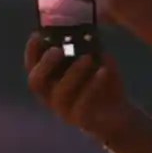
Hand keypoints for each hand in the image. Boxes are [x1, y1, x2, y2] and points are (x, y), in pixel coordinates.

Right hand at [24, 32, 138, 144]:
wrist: (119, 116)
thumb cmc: (102, 85)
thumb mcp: (95, 63)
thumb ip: (88, 49)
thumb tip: (86, 32)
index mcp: (50, 81)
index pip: (32, 67)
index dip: (31, 51)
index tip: (37, 35)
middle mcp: (51, 97)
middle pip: (36, 82)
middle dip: (45, 64)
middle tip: (58, 49)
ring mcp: (64, 111)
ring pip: (60, 92)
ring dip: (73, 72)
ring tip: (88, 57)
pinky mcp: (82, 120)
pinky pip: (82, 104)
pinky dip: (92, 86)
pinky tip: (103, 71)